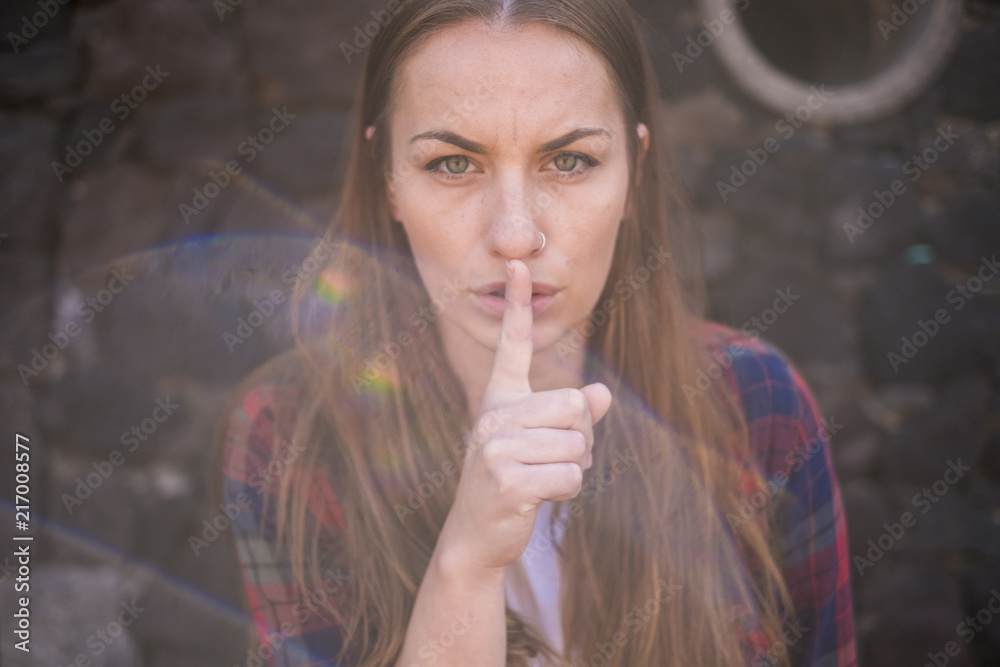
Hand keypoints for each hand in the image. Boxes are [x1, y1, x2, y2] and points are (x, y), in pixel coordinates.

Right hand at [436, 258, 612, 575]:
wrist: (476, 536)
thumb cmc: (513, 484)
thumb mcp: (540, 444)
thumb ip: (572, 418)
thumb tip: (601, 394)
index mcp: (501, 400)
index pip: (512, 345)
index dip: (518, 305)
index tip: (517, 264)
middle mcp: (495, 415)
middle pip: (575, 405)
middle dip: (582, 439)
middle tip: (556, 460)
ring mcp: (497, 446)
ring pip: (578, 444)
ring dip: (574, 469)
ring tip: (542, 481)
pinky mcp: (508, 479)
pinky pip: (570, 475)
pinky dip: (566, 492)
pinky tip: (537, 500)